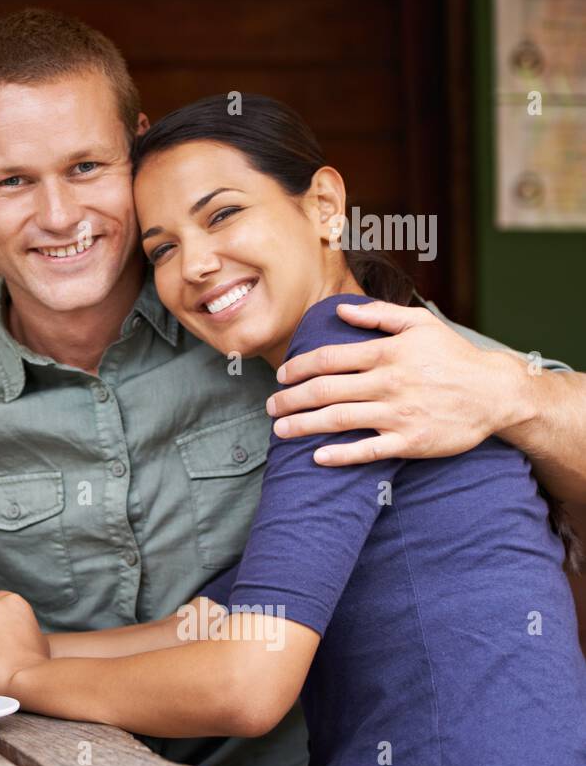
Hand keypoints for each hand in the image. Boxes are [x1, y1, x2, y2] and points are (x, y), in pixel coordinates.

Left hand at [266, 300, 526, 465]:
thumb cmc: (453, 356)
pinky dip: (341, 454)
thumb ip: (379, 315)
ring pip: (339, 420)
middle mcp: (389, 383)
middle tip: (270, 407)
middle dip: (291, 399)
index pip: (329, 359)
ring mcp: (399, 414)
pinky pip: (368, 450)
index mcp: (387, 354)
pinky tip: (317, 456)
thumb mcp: (420, 324)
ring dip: (304, 425)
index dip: (299, 367)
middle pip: (325, 391)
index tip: (282, 375)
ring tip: (280, 429)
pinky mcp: (411, 441)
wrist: (495, 392)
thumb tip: (341, 309)